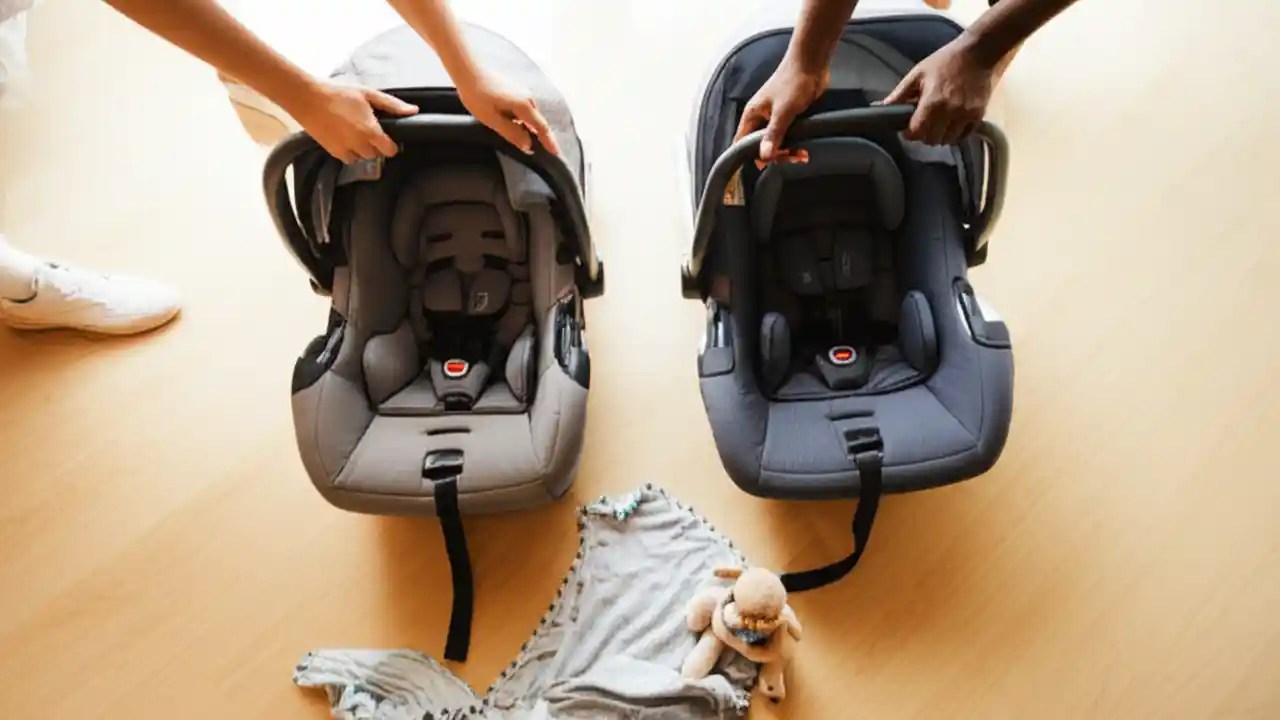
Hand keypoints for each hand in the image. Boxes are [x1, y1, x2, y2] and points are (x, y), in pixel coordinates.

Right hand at [288, 81, 418, 163]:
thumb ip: (392, 105)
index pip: (390, 150)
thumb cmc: (339, 93)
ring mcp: (345, 150)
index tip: (388, 137)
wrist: (308, 98)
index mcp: (370, 131)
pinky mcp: (333, 152)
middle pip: (377, 155)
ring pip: (362, 158)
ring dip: (363, 150)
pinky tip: (346, 138)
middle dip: (376, 146)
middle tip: (370, 131)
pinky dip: (350, 152)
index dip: (391, 145)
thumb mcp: (368, 94)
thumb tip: (413, 111)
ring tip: (357, 134)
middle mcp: (359, 144)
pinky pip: (348, 159)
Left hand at [456, 73, 559, 155]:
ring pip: (530, 116)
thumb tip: (527, 145)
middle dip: (539, 137)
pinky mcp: (516, 91)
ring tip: (519, 139)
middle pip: (538, 122)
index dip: (549, 141)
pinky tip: (510, 123)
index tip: (556, 153)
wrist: (468, 71)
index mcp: (524, 105)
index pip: (542, 128)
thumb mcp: (492, 119)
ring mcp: (523, 93)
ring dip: (528, 128)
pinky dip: (522, 120)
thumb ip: (512, 133)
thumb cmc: (477, 94)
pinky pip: (524, 109)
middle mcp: (528, 98)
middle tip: (537, 151)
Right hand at [734, 57, 828, 167]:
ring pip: (775, 143)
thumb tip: (764, 157)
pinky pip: (787, 137)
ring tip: (802, 155)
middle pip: (760, 146)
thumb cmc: (793, 82)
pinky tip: (804, 149)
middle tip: (792, 156)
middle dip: (775, 155)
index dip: (751, 155)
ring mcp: (774, 118)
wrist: (811, 63)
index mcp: (752, 115)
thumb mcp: (783, 112)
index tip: (768, 162)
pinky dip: (795, 144)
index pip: (742, 143)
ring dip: (788, 151)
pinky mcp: (788, 117)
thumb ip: (773, 134)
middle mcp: (760, 118)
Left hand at [878, 34, 997, 145]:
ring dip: (940, 135)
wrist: (977, 53)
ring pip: (948, 140)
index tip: (908, 127)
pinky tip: (950, 123)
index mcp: (933, 102)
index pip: (917, 132)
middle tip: (922, 124)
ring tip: (937, 124)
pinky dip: (955, 134)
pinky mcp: (978, 115)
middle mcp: (951, 112)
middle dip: (924, 135)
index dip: (909, 133)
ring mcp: (966, 115)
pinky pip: (963, 136)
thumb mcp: (917, 74)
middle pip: (932, 139)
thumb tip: (879, 107)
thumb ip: (899, 94)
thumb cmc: (944, 62)